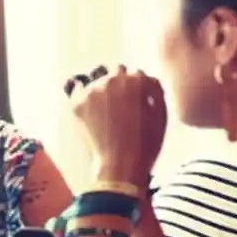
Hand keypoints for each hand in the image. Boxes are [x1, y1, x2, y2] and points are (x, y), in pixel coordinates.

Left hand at [68, 65, 165, 185]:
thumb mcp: (161, 112)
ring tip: (106, 112)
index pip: (135, 74)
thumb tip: (144, 78)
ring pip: (97, 81)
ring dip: (102, 91)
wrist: (121, 163)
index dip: (137, 88)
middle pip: (116, 73)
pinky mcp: (77, 102)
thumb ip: (153, 89)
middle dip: (120, 85)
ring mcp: (93, 90)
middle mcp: (114, 79)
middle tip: (120, 106)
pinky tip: (89, 110)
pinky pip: (76, 89)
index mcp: (137, 80)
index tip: (136, 101)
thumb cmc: (146, 142)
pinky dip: (82, 96)